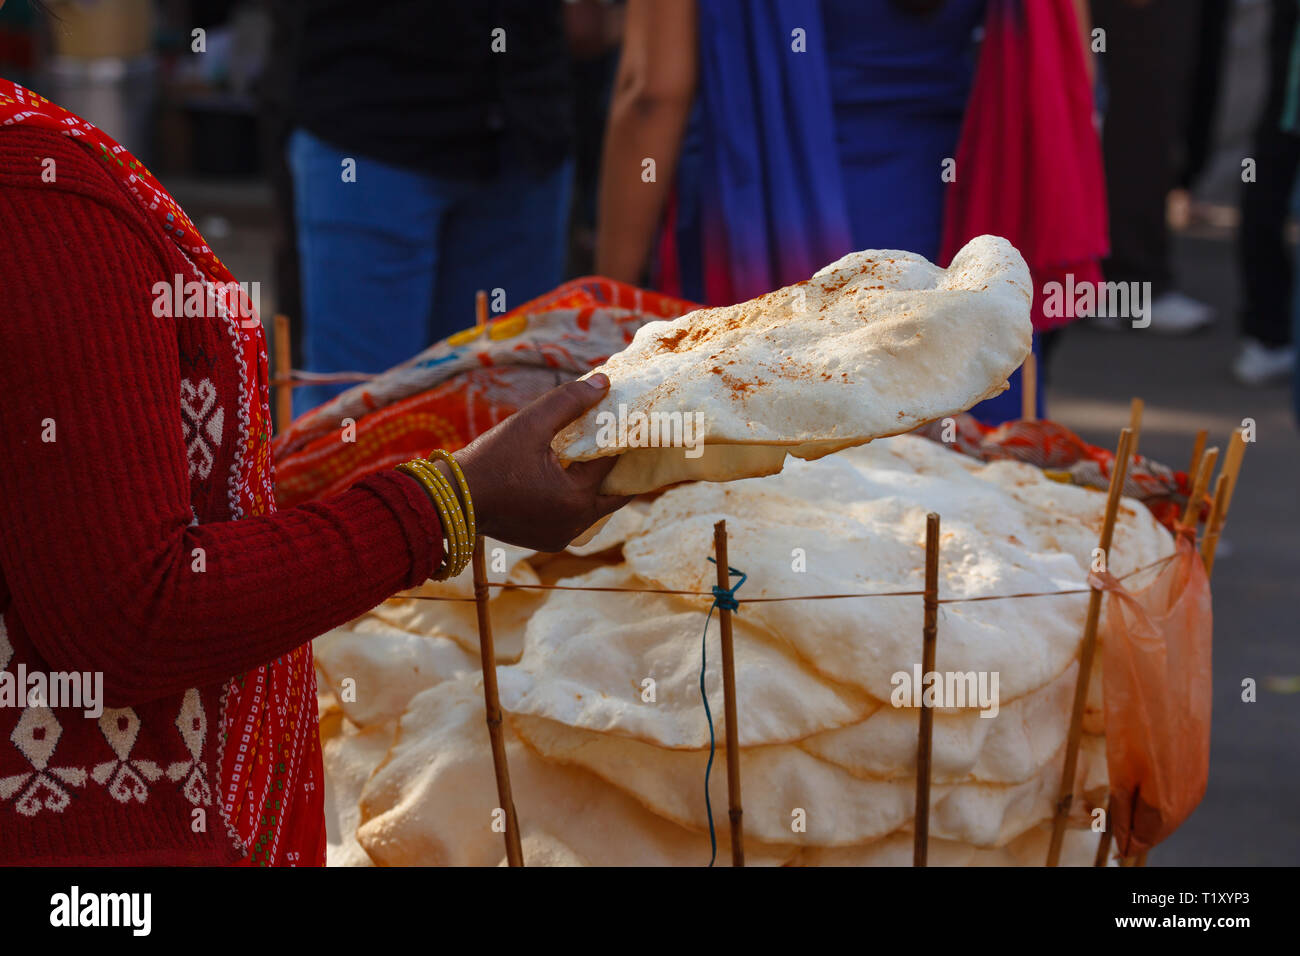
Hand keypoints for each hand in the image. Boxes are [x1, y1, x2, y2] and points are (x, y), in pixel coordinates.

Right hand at [451, 374, 629, 551]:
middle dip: (619, 470)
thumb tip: (604, 382)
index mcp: (576, 497)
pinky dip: (576, 500)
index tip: (629, 423)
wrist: (452, 500)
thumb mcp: (530, 424)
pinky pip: (575, 518)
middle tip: (625, 445)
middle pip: (613, 494)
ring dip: (597, 486)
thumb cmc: (489, 460)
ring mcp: (562, 536)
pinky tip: (571, 478)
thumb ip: (569, 401)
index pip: (612, 463)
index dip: (620, 440)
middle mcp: (575, 523)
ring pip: (595, 508)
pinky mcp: (548, 541)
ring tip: (599, 457)